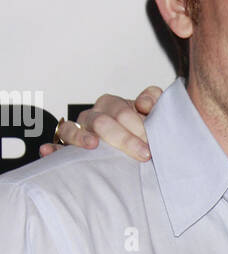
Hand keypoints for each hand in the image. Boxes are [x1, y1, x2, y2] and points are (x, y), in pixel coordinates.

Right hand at [39, 86, 161, 160]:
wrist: (133, 144)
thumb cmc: (138, 128)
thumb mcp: (151, 111)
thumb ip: (153, 100)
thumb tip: (144, 104)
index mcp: (111, 104)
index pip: (120, 111)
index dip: (136, 126)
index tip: (150, 144)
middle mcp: (92, 115)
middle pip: (101, 122)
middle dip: (123, 138)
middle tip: (142, 154)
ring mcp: (78, 131)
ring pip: (73, 129)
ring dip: (82, 137)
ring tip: (93, 145)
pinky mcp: (68, 147)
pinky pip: (57, 146)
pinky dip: (52, 149)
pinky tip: (48, 151)